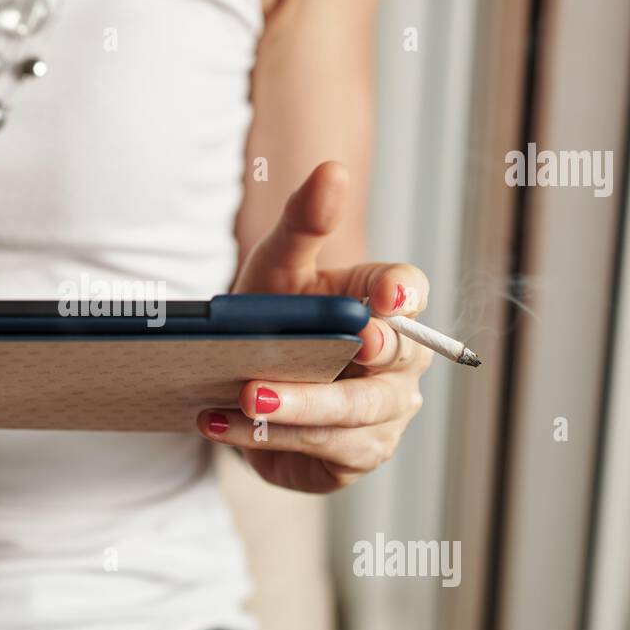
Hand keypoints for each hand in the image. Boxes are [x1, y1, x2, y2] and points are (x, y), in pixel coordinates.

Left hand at [198, 162, 432, 492]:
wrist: (248, 375)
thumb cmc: (277, 310)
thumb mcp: (279, 265)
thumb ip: (304, 223)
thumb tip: (332, 171)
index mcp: (388, 305)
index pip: (407, 294)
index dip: (400, 298)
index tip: (382, 305)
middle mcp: (399, 364)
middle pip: (388, 369)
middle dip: (344, 369)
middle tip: (321, 361)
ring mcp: (382, 416)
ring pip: (351, 420)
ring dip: (295, 411)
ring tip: (243, 399)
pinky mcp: (352, 458)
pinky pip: (321, 453)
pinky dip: (268, 438)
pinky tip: (222, 423)